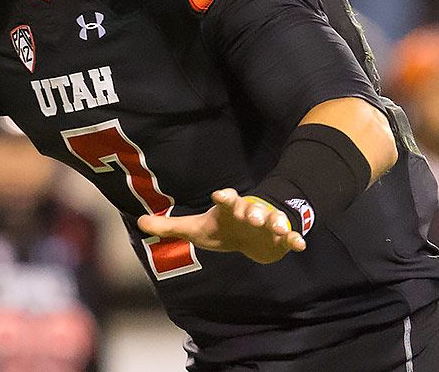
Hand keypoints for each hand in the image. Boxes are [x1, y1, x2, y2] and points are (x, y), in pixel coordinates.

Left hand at [137, 189, 306, 263]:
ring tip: (273, 226)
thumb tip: (139, 222)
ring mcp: (266, 223)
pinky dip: (294, 238)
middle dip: (251, 210)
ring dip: (272, 221)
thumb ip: (169, 226)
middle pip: (250, 208)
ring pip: (271, 219)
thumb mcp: (195, 229)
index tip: (220, 195)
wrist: (251, 236)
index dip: (223, 197)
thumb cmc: (221, 229)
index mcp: (228, 209)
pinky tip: (299, 244)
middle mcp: (248, 212)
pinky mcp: (280, 236)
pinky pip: (289, 235)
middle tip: (251, 215)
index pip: (225, 199)